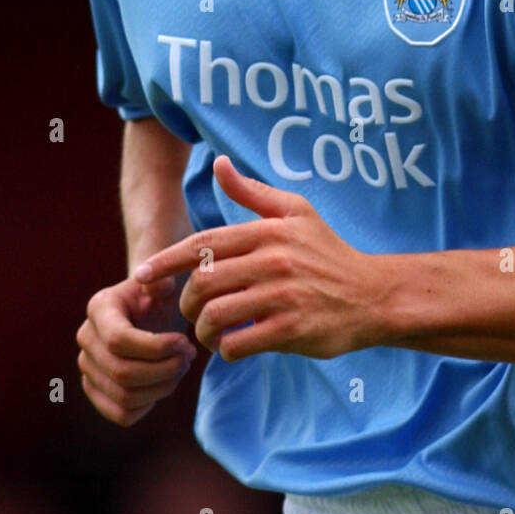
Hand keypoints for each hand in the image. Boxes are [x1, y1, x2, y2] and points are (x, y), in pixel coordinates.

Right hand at [76, 274, 196, 425]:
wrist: (149, 311)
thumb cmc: (159, 297)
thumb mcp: (164, 283)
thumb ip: (160, 281)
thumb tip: (145, 277)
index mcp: (99, 308)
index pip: (119, 340)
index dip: (156, 348)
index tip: (185, 342)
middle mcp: (86, 338)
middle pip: (122, 373)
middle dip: (165, 370)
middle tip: (189, 356)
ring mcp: (87, 367)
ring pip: (125, 397)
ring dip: (162, 387)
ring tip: (182, 367)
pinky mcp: (96, 391)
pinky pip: (122, 414)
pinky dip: (150, 404)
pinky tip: (165, 383)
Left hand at [134, 156, 385, 362]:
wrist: (373, 295)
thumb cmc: (329, 253)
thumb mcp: (296, 212)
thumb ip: (253, 192)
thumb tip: (220, 163)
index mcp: (267, 231)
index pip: (202, 244)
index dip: (166, 261)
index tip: (141, 275)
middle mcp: (272, 260)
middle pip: (202, 283)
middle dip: (187, 303)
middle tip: (193, 312)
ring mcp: (282, 296)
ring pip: (215, 316)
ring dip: (203, 331)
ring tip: (209, 334)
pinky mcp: (291, 330)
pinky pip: (239, 344)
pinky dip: (226, 350)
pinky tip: (231, 347)